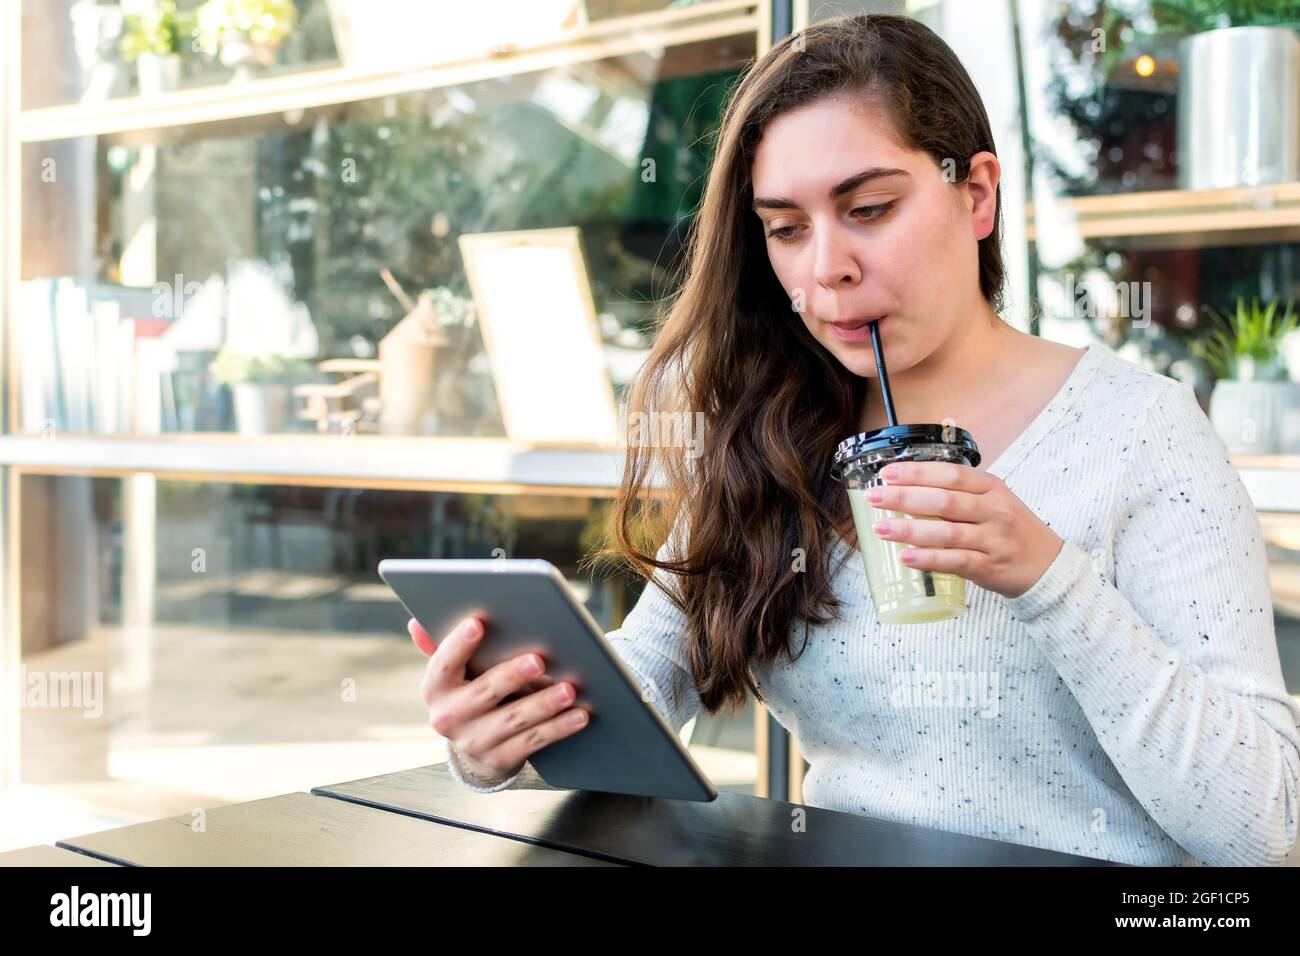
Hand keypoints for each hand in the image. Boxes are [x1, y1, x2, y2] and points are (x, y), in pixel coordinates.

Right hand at [410, 616, 589, 783]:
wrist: (474, 745)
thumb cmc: (469, 690)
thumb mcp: (454, 671)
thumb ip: (441, 646)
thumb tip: (415, 622)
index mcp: (435, 688)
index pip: (443, 663)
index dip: (459, 644)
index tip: (479, 622)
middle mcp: (448, 718)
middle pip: (484, 693)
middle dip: (511, 675)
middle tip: (538, 659)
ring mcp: (474, 741)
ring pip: (514, 720)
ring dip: (543, 704)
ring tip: (569, 689)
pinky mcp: (500, 759)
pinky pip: (533, 742)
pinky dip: (559, 728)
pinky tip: (580, 714)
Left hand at [863, 460, 1063, 599]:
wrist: (1048, 565)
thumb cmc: (1010, 529)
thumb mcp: (994, 500)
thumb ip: (959, 491)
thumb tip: (908, 484)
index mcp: (992, 487)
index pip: (951, 475)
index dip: (917, 473)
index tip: (887, 473)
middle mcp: (994, 510)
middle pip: (945, 501)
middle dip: (905, 498)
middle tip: (874, 498)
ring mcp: (994, 540)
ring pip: (947, 532)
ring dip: (909, 529)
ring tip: (880, 528)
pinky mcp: (990, 567)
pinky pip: (956, 561)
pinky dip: (929, 559)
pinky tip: (906, 557)